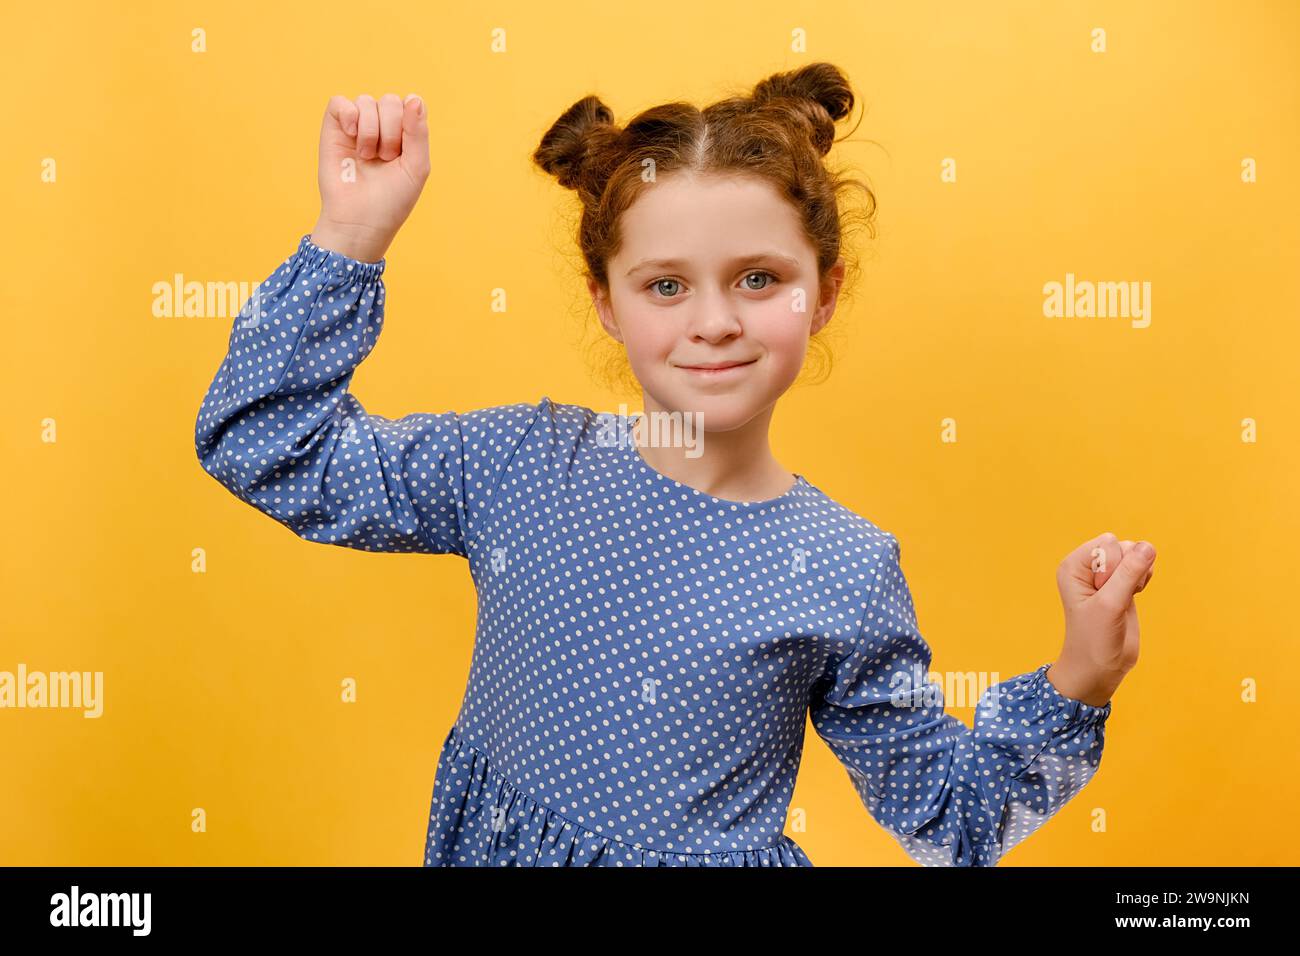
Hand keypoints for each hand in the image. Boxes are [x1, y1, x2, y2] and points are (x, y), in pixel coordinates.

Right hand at [310, 92, 430, 262]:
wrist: (359, 221)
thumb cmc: (391, 200)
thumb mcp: (416, 167)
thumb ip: (419, 132)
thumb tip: (414, 98)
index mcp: (404, 134)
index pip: (411, 104)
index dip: (410, 122)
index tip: (404, 150)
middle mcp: (381, 126)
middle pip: (390, 101)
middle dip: (391, 131)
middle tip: (386, 158)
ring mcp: (357, 126)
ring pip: (367, 101)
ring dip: (371, 131)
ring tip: (368, 156)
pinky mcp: (333, 129)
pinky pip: (339, 102)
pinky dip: (348, 114)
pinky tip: (352, 135)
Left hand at [1049, 532, 1157, 705]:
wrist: (1099, 667)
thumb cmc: (1094, 638)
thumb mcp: (1110, 604)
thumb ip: (1129, 574)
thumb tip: (1148, 546)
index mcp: (1073, 565)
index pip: (1108, 543)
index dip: (1112, 569)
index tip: (1102, 595)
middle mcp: (1087, 566)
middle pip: (1123, 546)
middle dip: (1127, 570)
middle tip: (1115, 598)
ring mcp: (1105, 573)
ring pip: (1135, 553)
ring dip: (1137, 574)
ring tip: (1124, 598)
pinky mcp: (1121, 582)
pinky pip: (1141, 564)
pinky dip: (1143, 578)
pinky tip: (1134, 595)